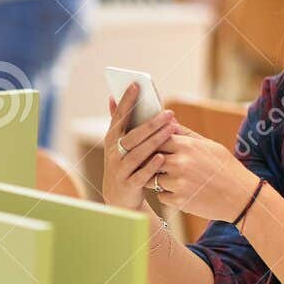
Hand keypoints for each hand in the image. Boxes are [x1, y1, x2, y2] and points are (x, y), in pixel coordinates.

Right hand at [101, 88, 177, 210]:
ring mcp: (119, 170)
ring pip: (137, 154)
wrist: (119, 198)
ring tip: (172, 130)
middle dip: (151, 124)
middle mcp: (113, 153)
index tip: (136, 84)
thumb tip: (112, 96)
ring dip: (155, 141)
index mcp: (112, 139)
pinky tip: (163, 156)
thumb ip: (118, 121)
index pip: (119, 117)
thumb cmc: (124, 163)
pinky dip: (151, 166)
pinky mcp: (128, 185)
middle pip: (133, 136)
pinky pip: (141, 175)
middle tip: (169, 113)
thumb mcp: (118, 144)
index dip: (127, 101)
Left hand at [150, 127, 262, 222]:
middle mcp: (179, 163)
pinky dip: (167, 195)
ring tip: (176, 180)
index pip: (156, 139)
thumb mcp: (209, 145)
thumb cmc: (225, 168)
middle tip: (158, 166)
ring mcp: (177, 183)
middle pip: (150, 159)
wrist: (241, 197)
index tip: (155, 149)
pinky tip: (182, 192)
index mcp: (187, 146)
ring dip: (159, 179)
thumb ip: (185, 134)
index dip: (153, 144)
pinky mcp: (178, 201)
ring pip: (153, 179)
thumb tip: (168, 120)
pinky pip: (160, 196)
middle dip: (152, 162)